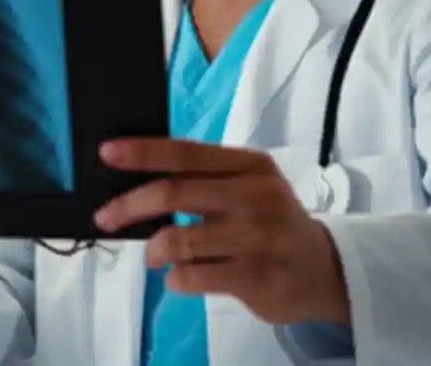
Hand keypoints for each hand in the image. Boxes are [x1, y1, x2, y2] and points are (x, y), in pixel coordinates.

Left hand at [94, 138, 350, 324]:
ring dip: (154, 248)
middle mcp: (257, 196)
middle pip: (174, 194)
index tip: (106, 153)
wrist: (325, 270)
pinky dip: (175, 277)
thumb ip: (200, 180)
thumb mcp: (246, 187)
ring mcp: (259, 238)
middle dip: (129, 205)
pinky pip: (191, 276)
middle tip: (104, 217)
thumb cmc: (269, 221)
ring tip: (154, 254)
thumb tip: (133, 185)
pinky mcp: (257, 278)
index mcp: (249, 166)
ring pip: (179, 239)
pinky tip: (182, 275)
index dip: (142, 152)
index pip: (186, 153)